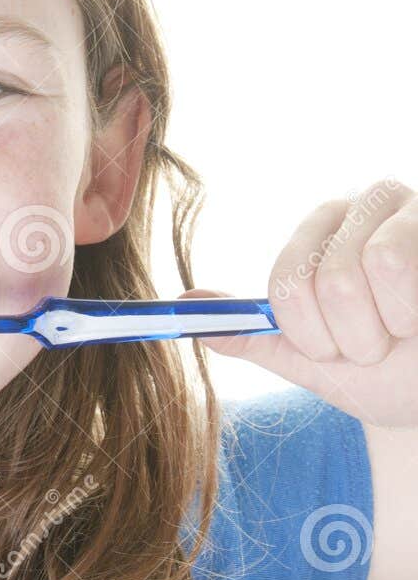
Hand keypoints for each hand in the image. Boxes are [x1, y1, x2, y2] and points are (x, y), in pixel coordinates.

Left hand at [180, 178, 417, 428]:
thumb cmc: (387, 373)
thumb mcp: (310, 362)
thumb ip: (252, 336)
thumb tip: (185, 309)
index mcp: (318, 232)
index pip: (285, 285)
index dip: (312, 337)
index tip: (337, 350)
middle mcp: (362, 205)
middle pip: (326, 280)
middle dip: (356, 339)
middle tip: (382, 344)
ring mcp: (410, 207)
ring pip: (373, 267)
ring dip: (392, 326)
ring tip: (410, 329)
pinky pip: (407, 268)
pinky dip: (417, 315)